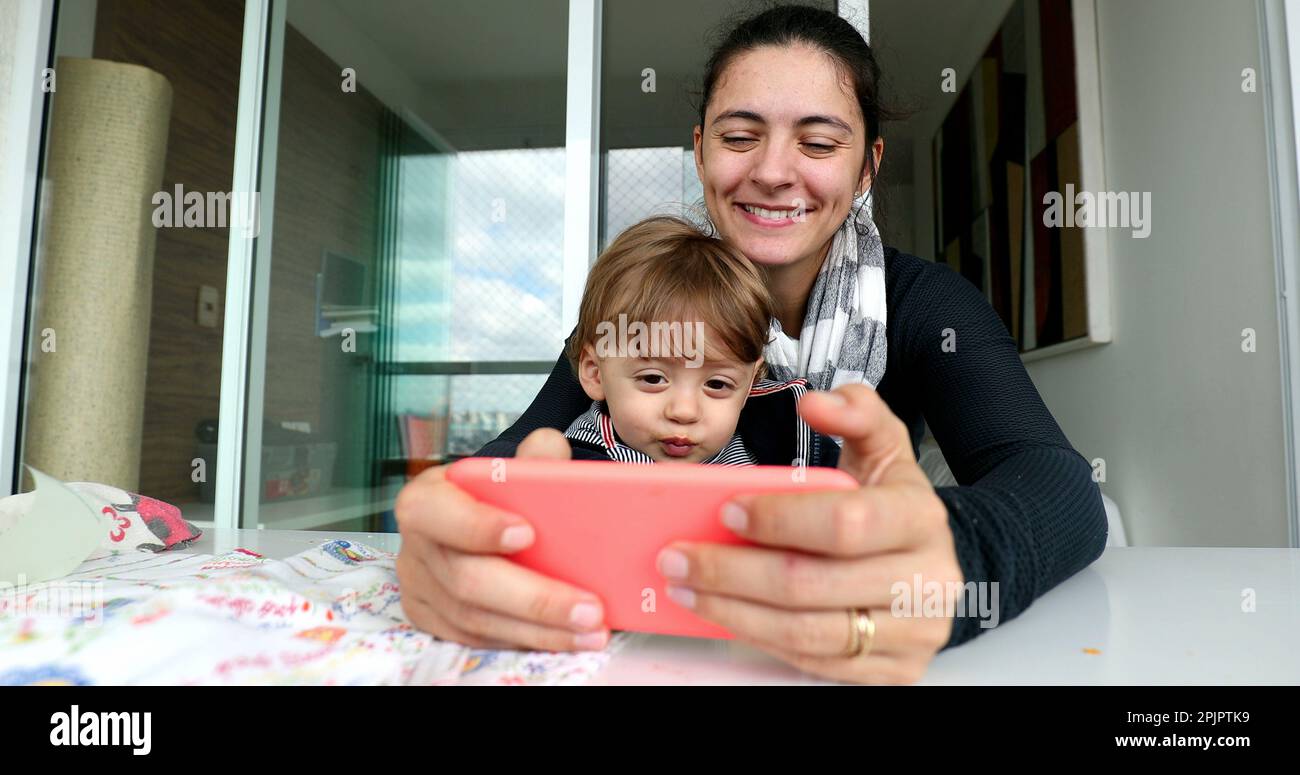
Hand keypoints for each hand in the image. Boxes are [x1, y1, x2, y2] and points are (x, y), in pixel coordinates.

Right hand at [396, 428, 610, 650]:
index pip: (436, 512)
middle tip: (588, 608)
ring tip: (591, 630)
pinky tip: (565, 637)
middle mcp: (417, 546)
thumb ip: (531, 459)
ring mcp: (421, 588)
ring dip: (540, 630)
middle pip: (468, 581)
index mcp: (426, 499)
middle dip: (534, 598)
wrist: (473, 522)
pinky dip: (525, 639)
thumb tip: (550, 445)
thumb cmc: (493, 496)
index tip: (527, 533)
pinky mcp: (432, 620)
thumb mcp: (510, 471)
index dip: (477, 525)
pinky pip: (480, 639)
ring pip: (478, 620)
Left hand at [654, 384, 963, 683]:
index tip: (727, 511)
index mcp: (920, 518)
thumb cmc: (895, 508)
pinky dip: (759, 638)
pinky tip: (724, 614)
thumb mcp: (884, 449)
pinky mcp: (892, 671)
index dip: (779, 519)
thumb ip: (856, 413)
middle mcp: (924, 581)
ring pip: (805, 632)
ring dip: (731, 610)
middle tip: (680, 556)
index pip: (844, 523)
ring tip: (687, 587)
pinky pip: (813, 662)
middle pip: (811, 584)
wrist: (937, 567)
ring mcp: (911, 633)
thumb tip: (818, 402)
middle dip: (731, 571)